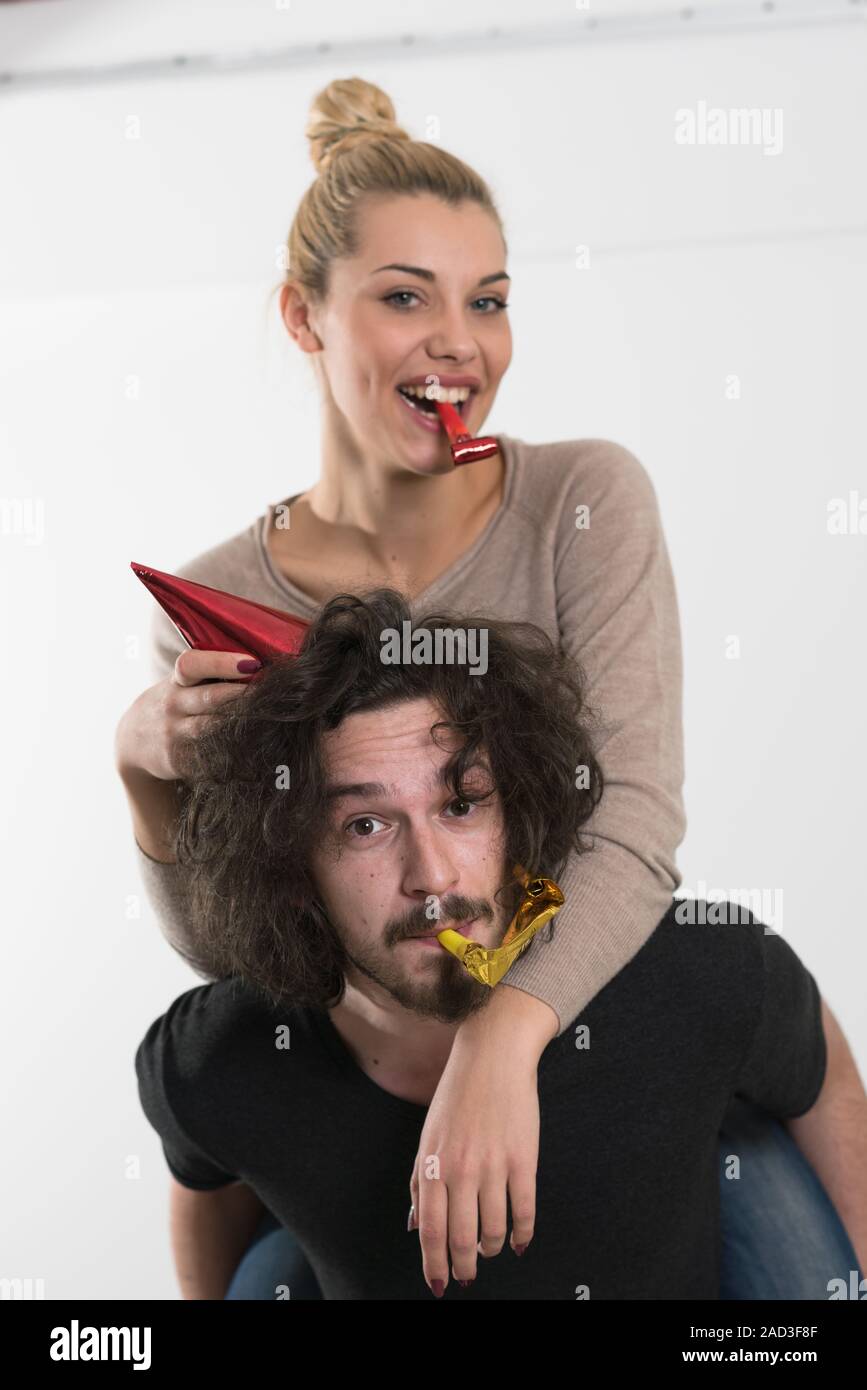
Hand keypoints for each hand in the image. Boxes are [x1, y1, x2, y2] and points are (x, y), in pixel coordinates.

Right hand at [115, 648, 260, 782]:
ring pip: (212, 729)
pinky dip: (231, 754)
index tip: (252, 662)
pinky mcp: (177, 760)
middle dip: (245, 695)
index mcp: (176, 682)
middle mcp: (173, 706)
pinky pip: (207, 757)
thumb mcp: (179, 683)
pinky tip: (255, 751)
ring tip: (273, 721)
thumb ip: (209, 674)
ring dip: (243, 725)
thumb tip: (259, 663)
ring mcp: (173, 734)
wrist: (132, 741)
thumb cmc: (172, 704)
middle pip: (212, 699)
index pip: (192, 665)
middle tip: (277, 693)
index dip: (221, 663)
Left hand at [407, 985, 556, 1295]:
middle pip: (461, 1238)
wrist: (493, 1056)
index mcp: (433, 1164)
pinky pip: (524, 1211)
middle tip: (467, 1276)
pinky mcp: (524, 1160)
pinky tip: (520, 1242)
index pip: (430, 1231)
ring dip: (492, 1249)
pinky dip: (523, 1235)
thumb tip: (415, 1225)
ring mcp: (493, 1166)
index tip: (438, 1284)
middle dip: (464, 1266)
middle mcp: (460, 1170)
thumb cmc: (457, 1094)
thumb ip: (421, 1181)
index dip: (433, 1264)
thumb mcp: (428, 1135)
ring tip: (491, 1249)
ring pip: (494, 1230)